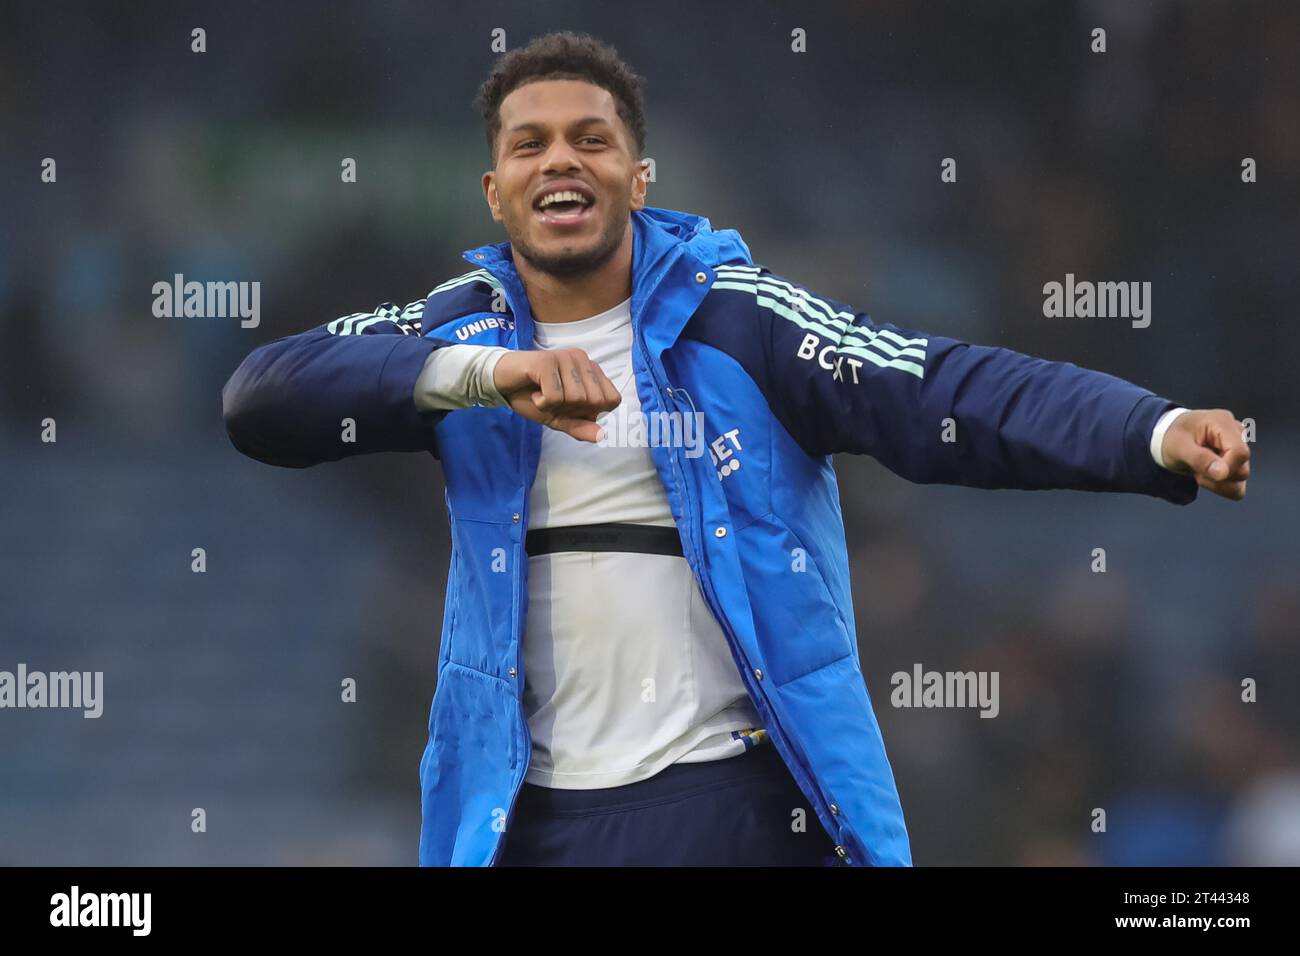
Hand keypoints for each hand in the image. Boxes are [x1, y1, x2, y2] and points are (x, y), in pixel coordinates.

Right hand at [492, 348, 621, 441]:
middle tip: (553, 399)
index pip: (612, 399)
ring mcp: (566, 357)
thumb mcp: (559, 418)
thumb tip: (601, 436)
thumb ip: (580, 427)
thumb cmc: (532, 397)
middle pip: (595, 401)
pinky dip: (542, 403)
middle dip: (572, 410)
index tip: (569, 405)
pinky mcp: (548, 361)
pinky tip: (534, 391)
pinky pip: (555, 396)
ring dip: (555, 406)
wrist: (501, 383)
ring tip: (541, 393)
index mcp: (591, 370)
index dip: (591, 412)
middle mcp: (582, 359)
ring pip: (577, 398)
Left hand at [1160, 409, 1250, 499]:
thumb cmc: (1173, 436)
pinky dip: (1220, 485)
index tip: (1202, 472)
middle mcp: (1238, 434)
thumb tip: (1223, 474)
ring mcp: (1239, 448)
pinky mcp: (1238, 462)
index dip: (1225, 468)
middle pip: (1242, 469)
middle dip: (1216, 476)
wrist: (1169, 436)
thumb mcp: (1178, 446)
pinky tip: (1206, 473)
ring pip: (1241, 478)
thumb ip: (1200, 459)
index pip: (1240, 453)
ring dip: (1216, 481)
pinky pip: (1238, 485)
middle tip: (1194, 467)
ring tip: (1198, 468)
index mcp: (1224, 423)